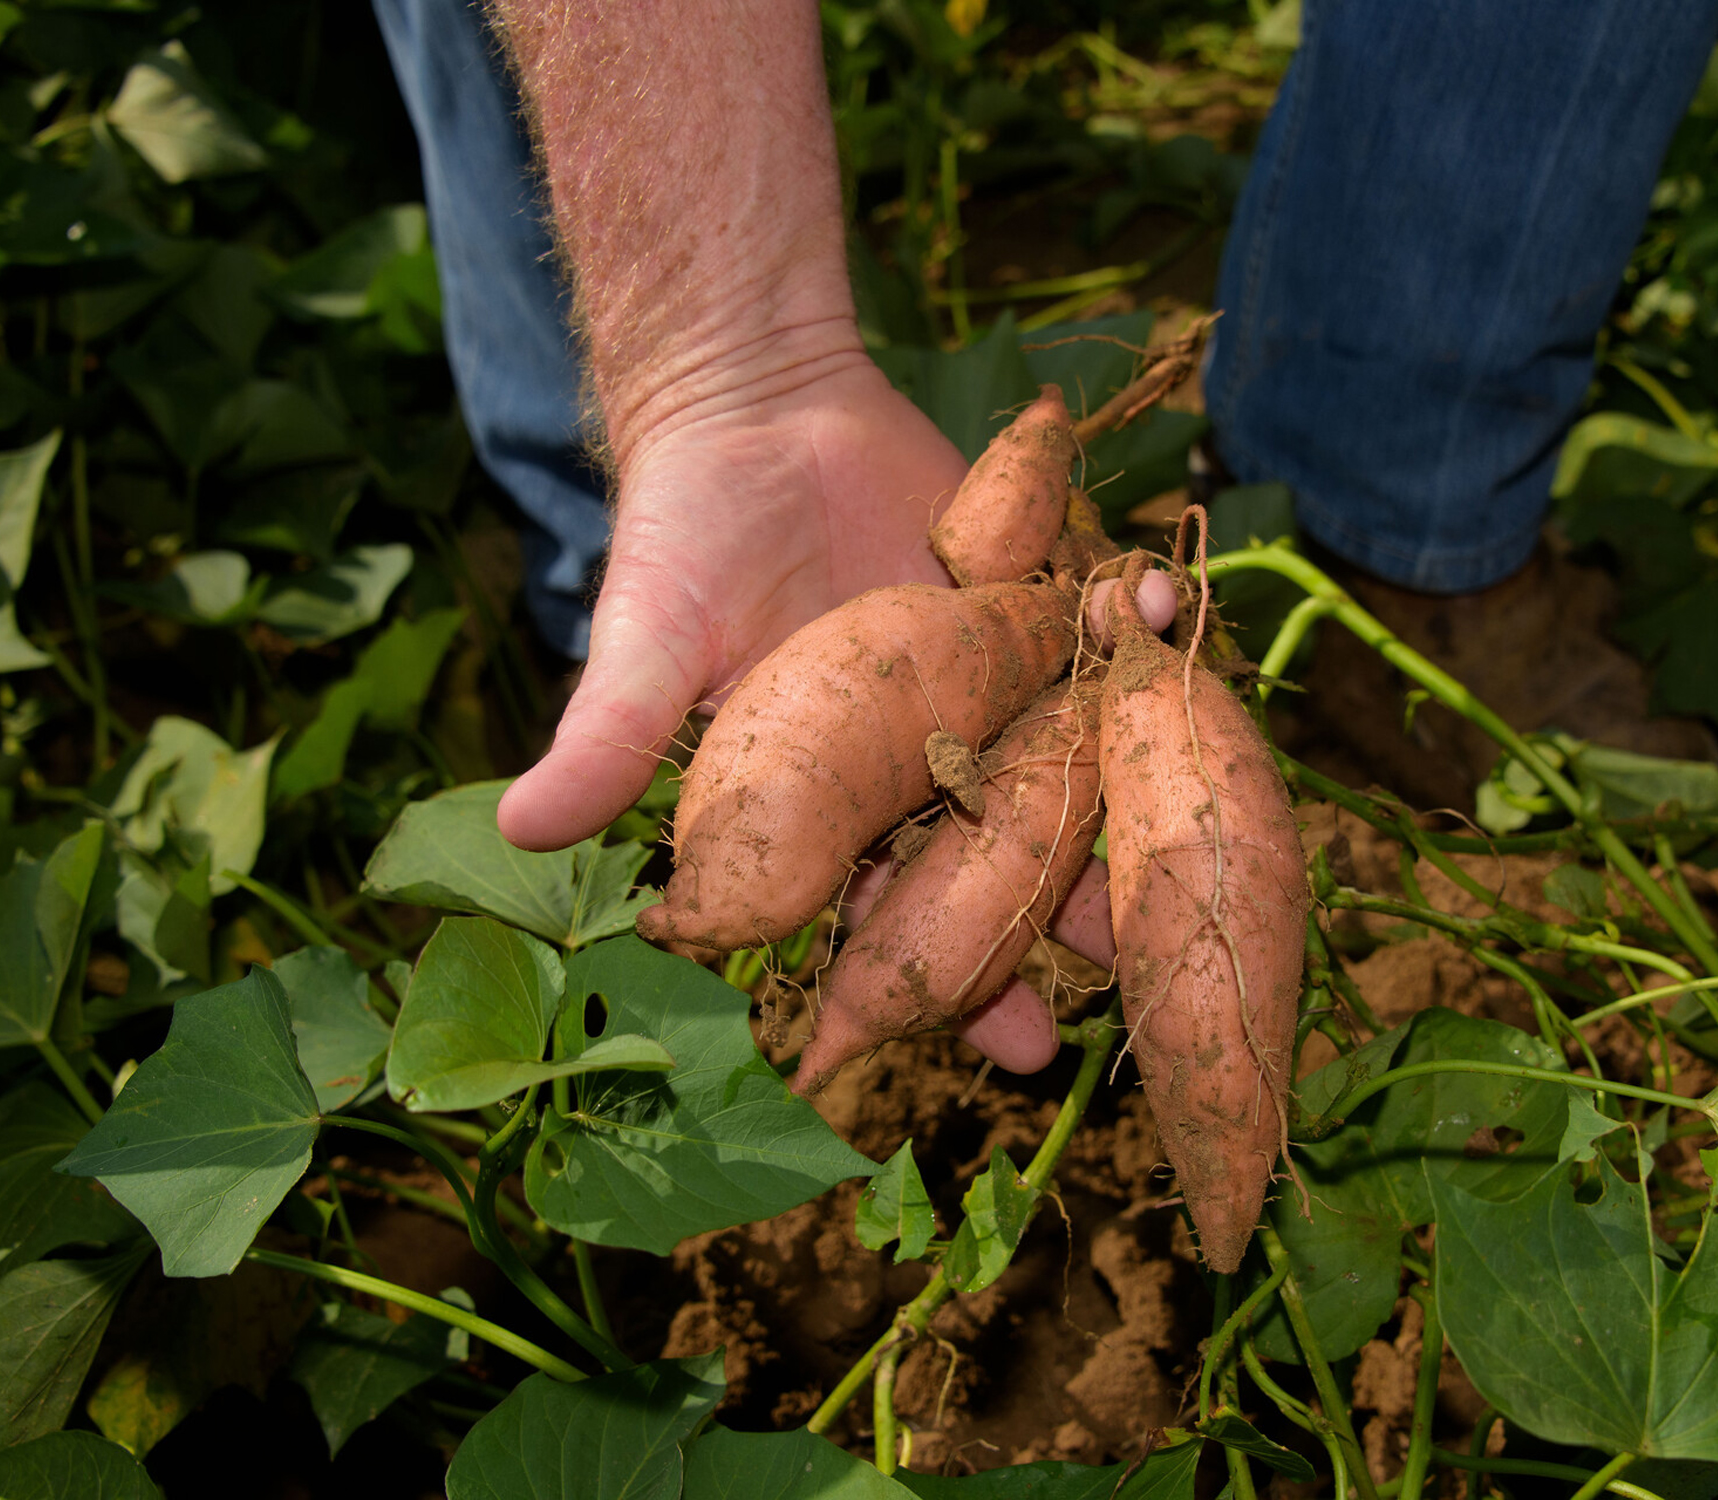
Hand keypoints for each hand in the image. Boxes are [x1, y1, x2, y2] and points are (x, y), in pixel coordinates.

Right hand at [496, 345, 1178, 1075]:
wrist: (755, 402)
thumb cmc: (685, 532)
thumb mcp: (646, 641)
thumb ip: (608, 738)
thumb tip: (518, 830)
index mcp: (829, 803)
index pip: (893, 914)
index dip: (948, 978)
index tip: (1008, 1044)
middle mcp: (917, 762)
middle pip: (995, 865)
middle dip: (1055, 932)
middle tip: (1128, 990)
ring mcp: (984, 685)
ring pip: (1063, 774)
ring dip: (1121, 822)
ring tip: (1187, 888)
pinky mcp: (1031, 606)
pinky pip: (1096, 655)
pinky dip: (1142, 676)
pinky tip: (1200, 716)